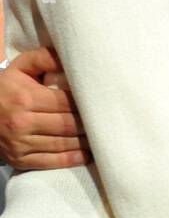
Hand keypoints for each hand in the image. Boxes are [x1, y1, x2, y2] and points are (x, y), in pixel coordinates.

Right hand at [0, 48, 91, 169]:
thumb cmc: (6, 87)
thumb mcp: (21, 67)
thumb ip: (45, 58)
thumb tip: (69, 55)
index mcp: (25, 98)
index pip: (66, 103)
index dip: (86, 104)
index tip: (103, 103)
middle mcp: (21, 123)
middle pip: (68, 125)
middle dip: (89, 124)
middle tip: (110, 121)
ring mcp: (19, 144)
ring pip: (63, 144)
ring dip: (86, 142)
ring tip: (103, 136)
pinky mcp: (19, 160)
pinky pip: (51, 162)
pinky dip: (72, 159)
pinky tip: (88, 154)